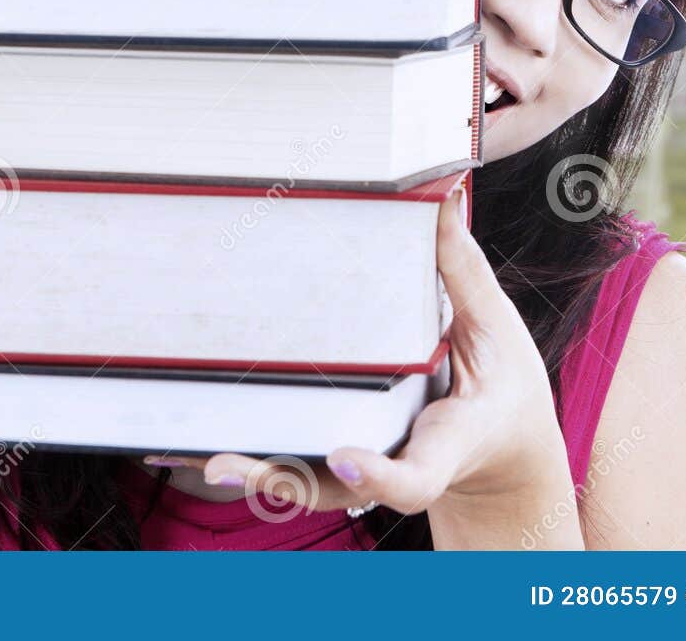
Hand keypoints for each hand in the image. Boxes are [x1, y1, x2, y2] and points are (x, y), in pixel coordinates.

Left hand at [146, 186, 579, 546]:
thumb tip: (438, 197)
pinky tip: (187, 441)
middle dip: (281, 478)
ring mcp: (364, 470)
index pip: (414, 475)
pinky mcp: (340, 462)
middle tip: (226, 461)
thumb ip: (461, 271)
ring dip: (251, 472)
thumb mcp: (495, 330)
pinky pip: (290, 464)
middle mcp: (396, 464)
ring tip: (203, 454)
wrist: (499, 451)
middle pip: (336, 487)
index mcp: (445, 440)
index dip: (379, 474)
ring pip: (303, 483)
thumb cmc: (496, 386)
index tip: (345, 458)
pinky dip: (244, 456)